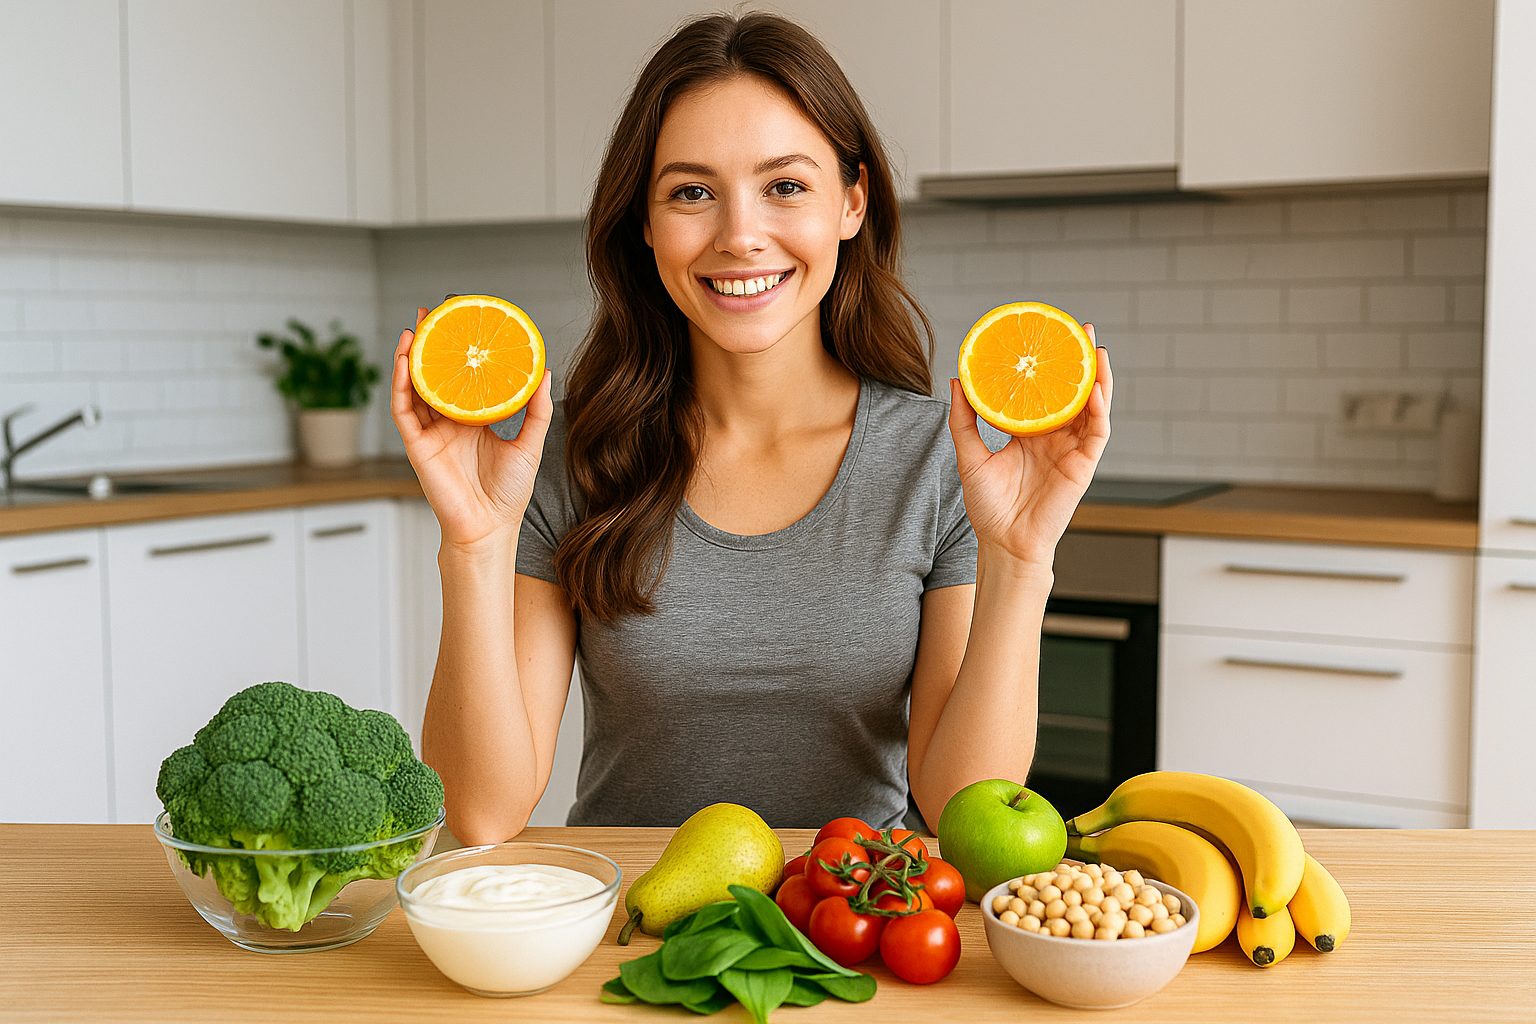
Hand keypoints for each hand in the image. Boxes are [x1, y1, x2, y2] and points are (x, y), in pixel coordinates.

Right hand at [390, 304, 553, 550]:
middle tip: (432, 312)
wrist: (490, 528)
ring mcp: (430, 433)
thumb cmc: (509, 494)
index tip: (462, 324)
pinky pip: (403, 409)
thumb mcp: (530, 444)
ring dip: (411, 356)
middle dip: (430, 345)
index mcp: (473, 421)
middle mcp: (449, 423)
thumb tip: (545, 372)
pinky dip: (402, 383)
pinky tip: (405, 359)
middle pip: (434, 375)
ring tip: (414, 327)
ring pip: (414, 387)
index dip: (459, 353)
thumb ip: (538, 410)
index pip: (462, 378)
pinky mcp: (417, 445)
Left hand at [947, 324, 1112, 569]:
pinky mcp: (1083, 466)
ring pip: (1093, 407)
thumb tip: (957, 380)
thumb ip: (964, 420)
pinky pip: (1097, 433)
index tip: (1045, 335)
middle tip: (1080, 328)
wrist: (1003, 543)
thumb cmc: (988, 506)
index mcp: (1030, 432)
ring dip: (1098, 378)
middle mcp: (1055, 437)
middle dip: (1080, 360)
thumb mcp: (969, 455)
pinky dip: (1099, 410)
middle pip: (1073, 391)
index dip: (1048, 365)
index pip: (1044, 391)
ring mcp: (1072, 450)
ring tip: (1096, 349)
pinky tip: (1095, 390)